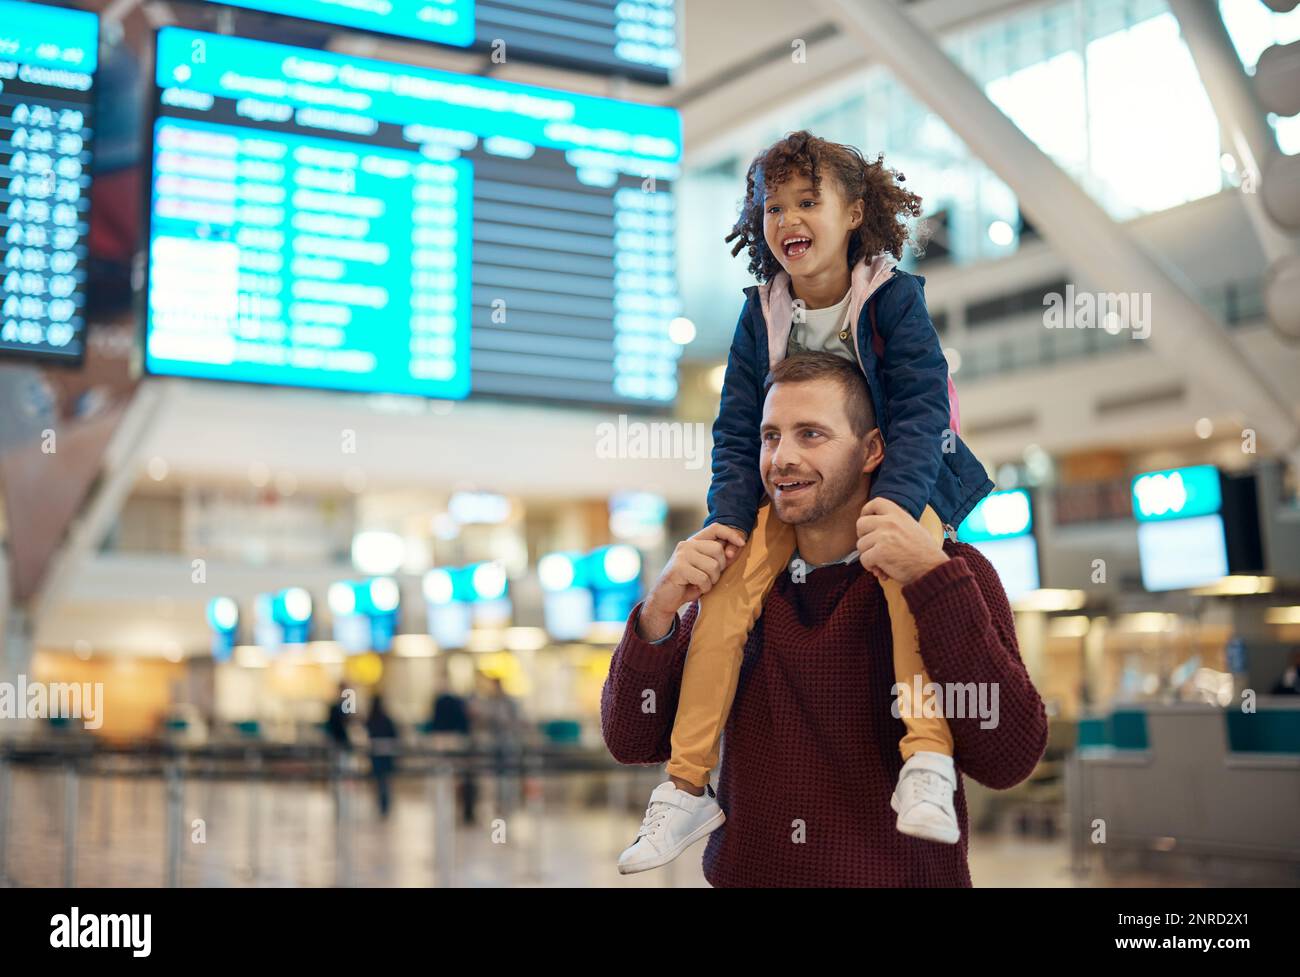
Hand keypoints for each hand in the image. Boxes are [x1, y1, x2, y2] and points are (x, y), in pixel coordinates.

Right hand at [639, 524, 747, 639]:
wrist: (665, 599)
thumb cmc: (689, 584)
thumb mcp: (707, 569)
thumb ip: (720, 558)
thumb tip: (738, 547)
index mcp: (694, 541)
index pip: (715, 528)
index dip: (731, 534)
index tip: (741, 544)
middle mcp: (687, 545)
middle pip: (717, 549)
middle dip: (720, 567)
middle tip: (710, 578)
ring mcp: (681, 555)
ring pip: (713, 566)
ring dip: (712, 580)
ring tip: (701, 584)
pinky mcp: (679, 568)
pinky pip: (704, 578)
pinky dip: (704, 588)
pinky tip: (695, 589)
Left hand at [855, 498, 947, 585]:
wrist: (933, 569)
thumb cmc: (925, 553)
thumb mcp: (913, 528)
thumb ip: (896, 524)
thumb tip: (874, 531)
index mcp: (899, 514)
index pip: (875, 503)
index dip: (866, 512)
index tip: (866, 521)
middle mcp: (890, 522)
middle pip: (861, 524)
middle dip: (863, 537)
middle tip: (872, 547)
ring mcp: (884, 536)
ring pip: (860, 544)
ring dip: (868, 555)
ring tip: (881, 562)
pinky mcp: (880, 552)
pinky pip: (864, 559)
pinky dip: (870, 567)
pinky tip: (882, 570)